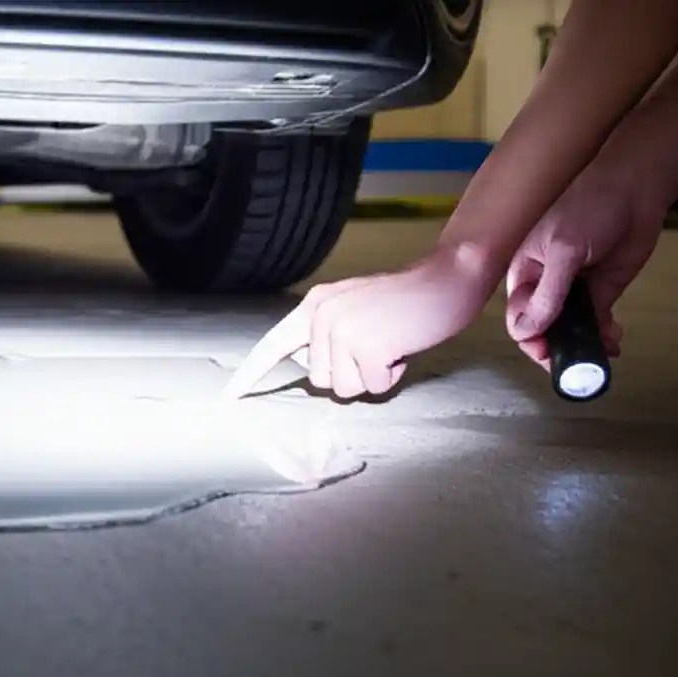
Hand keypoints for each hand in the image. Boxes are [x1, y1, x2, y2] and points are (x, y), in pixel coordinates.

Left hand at [222, 246, 491, 399]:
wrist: (448, 277)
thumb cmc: (407, 301)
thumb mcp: (356, 311)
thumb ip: (329, 336)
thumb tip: (313, 369)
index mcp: (314, 306)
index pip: (274, 345)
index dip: (251, 374)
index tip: (229, 397)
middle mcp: (321, 316)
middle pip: (322, 382)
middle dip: (354, 374)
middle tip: (381, 344)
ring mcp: (342, 330)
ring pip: (346, 388)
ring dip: (373, 376)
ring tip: (391, 344)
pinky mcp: (366, 345)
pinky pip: (373, 386)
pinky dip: (392, 375)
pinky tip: (402, 348)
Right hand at [505, 165, 663, 369]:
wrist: (634, 189)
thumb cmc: (588, 209)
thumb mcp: (563, 250)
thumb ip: (548, 293)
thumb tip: (525, 332)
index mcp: (524, 274)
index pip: (518, 317)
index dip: (530, 339)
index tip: (548, 353)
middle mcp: (544, 287)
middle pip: (542, 329)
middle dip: (556, 348)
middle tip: (578, 363)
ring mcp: (574, 291)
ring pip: (570, 331)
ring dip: (583, 346)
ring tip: (604, 350)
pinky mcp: (601, 292)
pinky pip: (595, 323)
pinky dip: (603, 336)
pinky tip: (614, 341)